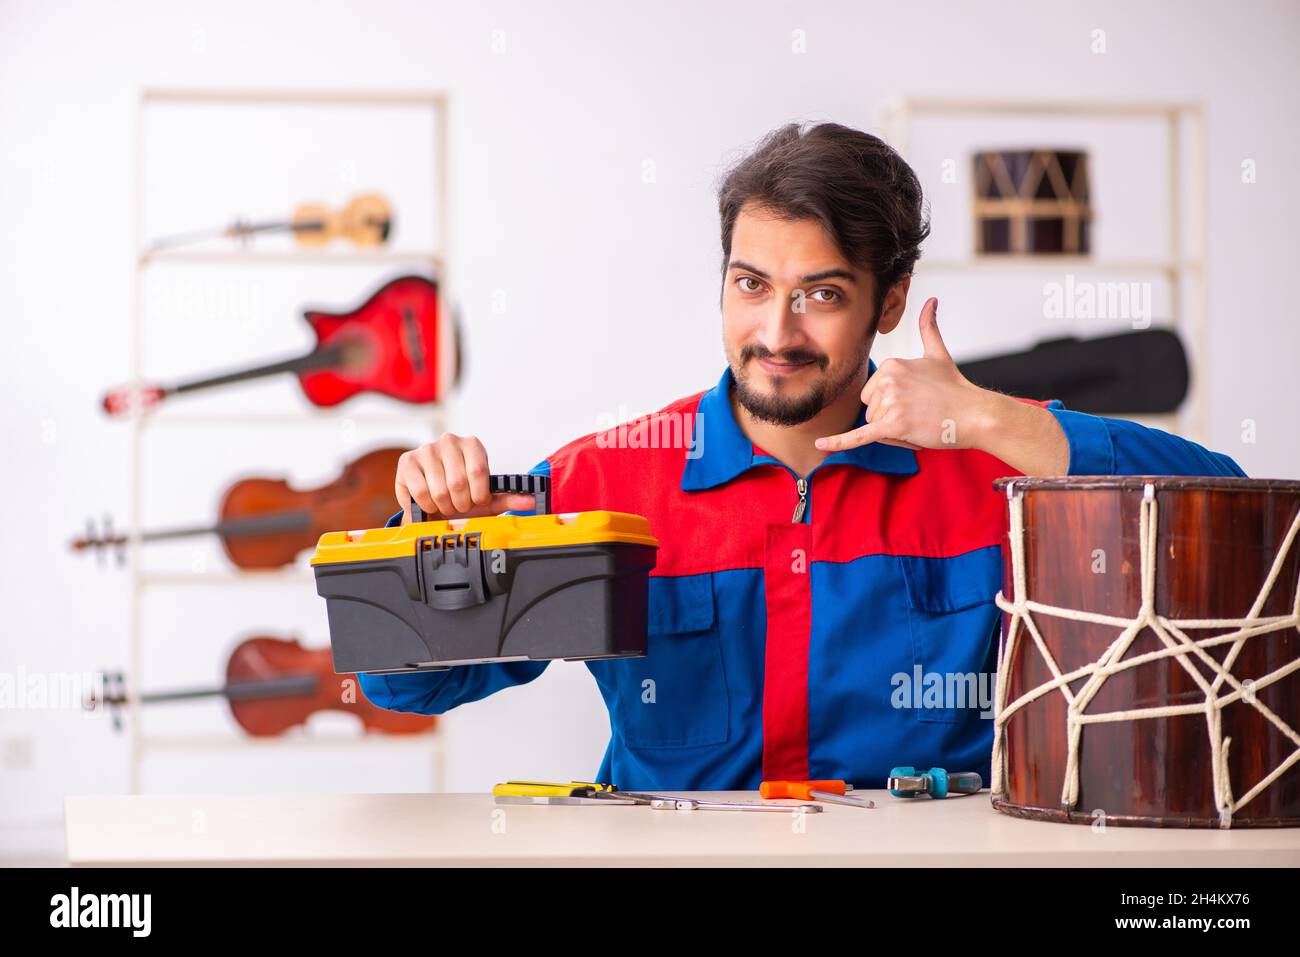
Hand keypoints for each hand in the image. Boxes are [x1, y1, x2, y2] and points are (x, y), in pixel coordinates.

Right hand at [395, 434, 535, 521]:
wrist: (433, 498)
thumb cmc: (462, 495)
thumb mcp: (487, 498)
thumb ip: (508, 498)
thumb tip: (531, 501)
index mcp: (473, 444)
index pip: (479, 471)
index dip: (479, 494)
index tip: (477, 501)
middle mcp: (449, 441)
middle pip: (458, 482)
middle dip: (461, 504)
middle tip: (459, 507)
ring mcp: (427, 449)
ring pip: (439, 490)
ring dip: (444, 507)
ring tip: (445, 505)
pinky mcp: (407, 461)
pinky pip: (420, 492)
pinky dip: (428, 506)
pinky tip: (430, 504)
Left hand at [815, 297, 994, 452]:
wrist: (974, 414)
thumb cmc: (955, 387)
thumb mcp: (937, 353)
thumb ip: (929, 327)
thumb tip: (932, 300)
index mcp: (891, 364)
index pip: (871, 392)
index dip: (891, 403)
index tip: (917, 400)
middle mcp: (887, 379)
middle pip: (869, 409)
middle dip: (889, 418)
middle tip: (919, 414)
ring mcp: (890, 402)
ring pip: (874, 426)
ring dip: (893, 432)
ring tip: (919, 424)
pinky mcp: (893, 425)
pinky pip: (859, 436)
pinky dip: (839, 443)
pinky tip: (820, 446)